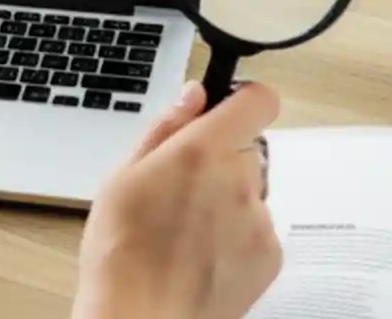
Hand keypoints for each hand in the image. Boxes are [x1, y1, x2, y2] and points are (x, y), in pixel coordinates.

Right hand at [71, 81, 281, 318]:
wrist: (140, 317)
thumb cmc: (121, 251)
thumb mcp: (123, 175)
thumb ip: (166, 127)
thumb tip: (195, 95)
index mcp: (202, 150)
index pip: (257, 101)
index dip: (243, 100)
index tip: (226, 111)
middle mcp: (239, 180)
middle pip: (247, 149)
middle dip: (220, 160)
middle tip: (182, 189)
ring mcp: (259, 220)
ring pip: (250, 191)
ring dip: (228, 199)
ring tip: (186, 230)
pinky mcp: (270, 255)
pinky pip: (258, 228)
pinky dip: (237, 235)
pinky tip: (202, 254)